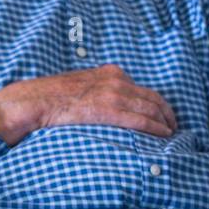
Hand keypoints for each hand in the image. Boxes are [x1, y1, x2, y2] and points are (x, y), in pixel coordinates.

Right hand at [0, 64, 177, 145]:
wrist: (35, 101)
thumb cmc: (51, 97)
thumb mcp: (80, 85)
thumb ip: (97, 91)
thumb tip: (106, 106)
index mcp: (109, 73)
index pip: (142, 88)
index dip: (157, 102)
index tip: (163, 114)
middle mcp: (116, 81)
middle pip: (152, 97)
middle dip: (166, 112)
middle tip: (173, 125)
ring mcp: (113, 95)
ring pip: (150, 109)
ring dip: (164, 122)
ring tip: (171, 133)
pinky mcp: (109, 110)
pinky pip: (141, 120)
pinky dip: (156, 127)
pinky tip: (163, 135)